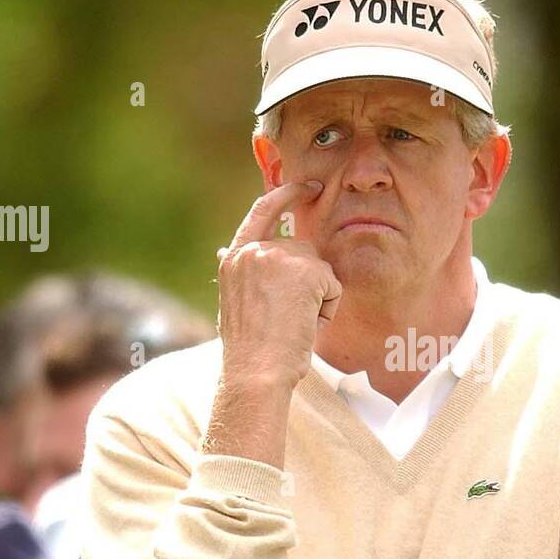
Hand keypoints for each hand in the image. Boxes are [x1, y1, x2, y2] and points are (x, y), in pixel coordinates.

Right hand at [216, 180, 341, 394]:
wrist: (255, 372)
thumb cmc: (248, 350)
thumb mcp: (233, 302)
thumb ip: (238, 272)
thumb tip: (225, 249)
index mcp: (234, 257)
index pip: (262, 211)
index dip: (287, 195)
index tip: (310, 186)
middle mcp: (254, 251)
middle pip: (304, 251)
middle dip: (310, 283)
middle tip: (291, 320)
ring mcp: (280, 258)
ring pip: (321, 270)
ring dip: (318, 299)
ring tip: (294, 324)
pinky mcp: (306, 271)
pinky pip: (334, 286)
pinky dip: (329, 309)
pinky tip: (307, 325)